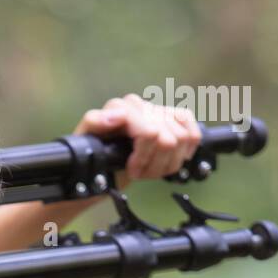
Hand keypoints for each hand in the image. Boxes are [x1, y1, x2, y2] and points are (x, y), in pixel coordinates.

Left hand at [73, 93, 201, 190]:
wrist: (100, 167)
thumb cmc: (93, 156)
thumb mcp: (84, 143)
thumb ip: (94, 122)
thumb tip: (115, 115)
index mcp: (123, 107)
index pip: (151, 132)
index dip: (143, 158)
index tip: (132, 170)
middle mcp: (142, 106)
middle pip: (168, 140)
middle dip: (154, 164)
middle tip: (139, 172)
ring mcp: (159, 112)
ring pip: (183, 140)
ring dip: (166, 163)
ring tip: (150, 169)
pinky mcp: (174, 121)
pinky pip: (193, 132)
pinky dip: (185, 152)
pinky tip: (168, 160)